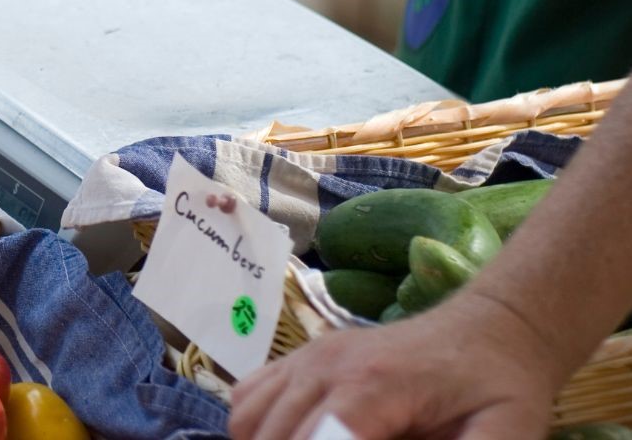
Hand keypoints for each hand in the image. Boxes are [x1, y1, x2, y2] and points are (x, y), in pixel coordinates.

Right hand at [229, 295, 558, 439]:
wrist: (490, 327)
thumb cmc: (499, 388)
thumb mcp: (507, 434)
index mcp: (374, 385)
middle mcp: (328, 365)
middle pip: (276, 435)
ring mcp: (309, 357)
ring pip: (250, 421)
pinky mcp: (302, 357)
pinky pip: (249, 398)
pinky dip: (255, 431)